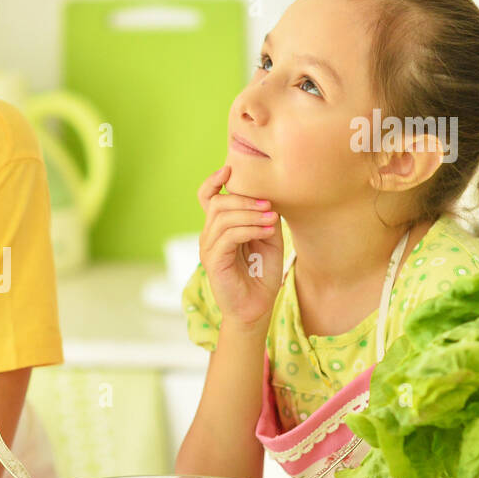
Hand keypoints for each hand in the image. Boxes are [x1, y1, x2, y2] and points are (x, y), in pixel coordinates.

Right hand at [196, 164, 283, 330]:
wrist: (255, 307)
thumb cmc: (261, 274)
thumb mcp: (267, 238)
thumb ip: (262, 218)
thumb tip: (265, 199)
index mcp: (219, 227)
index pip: (207, 197)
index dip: (213, 181)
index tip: (229, 169)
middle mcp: (209, 235)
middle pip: (218, 203)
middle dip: (244, 199)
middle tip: (269, 206)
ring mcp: (209, 248)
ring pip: (223, 217)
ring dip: (250, 214)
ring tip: (271, 220)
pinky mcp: (213, 262)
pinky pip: (227, 236)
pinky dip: (249, 229)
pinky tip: (266, 231)